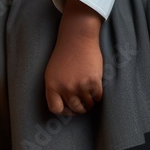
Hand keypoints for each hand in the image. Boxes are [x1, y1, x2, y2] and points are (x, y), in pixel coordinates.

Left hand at [45, 0, 104, 115]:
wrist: (77, 38)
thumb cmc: (64, 54)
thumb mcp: (52, 72)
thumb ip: (56, 89)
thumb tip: (65, 108)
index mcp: (51, 85)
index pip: (55, 109)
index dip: (64, 111)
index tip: (70, 107)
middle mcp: (64, 87)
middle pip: (75, 109)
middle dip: (80, 107)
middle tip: (83, 100)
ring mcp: (79, 86)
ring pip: (88, 105)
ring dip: (90, 101)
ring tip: (89, 92)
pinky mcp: (93, 82)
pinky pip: (97, 97)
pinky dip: (98, 94)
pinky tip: (95, 84)